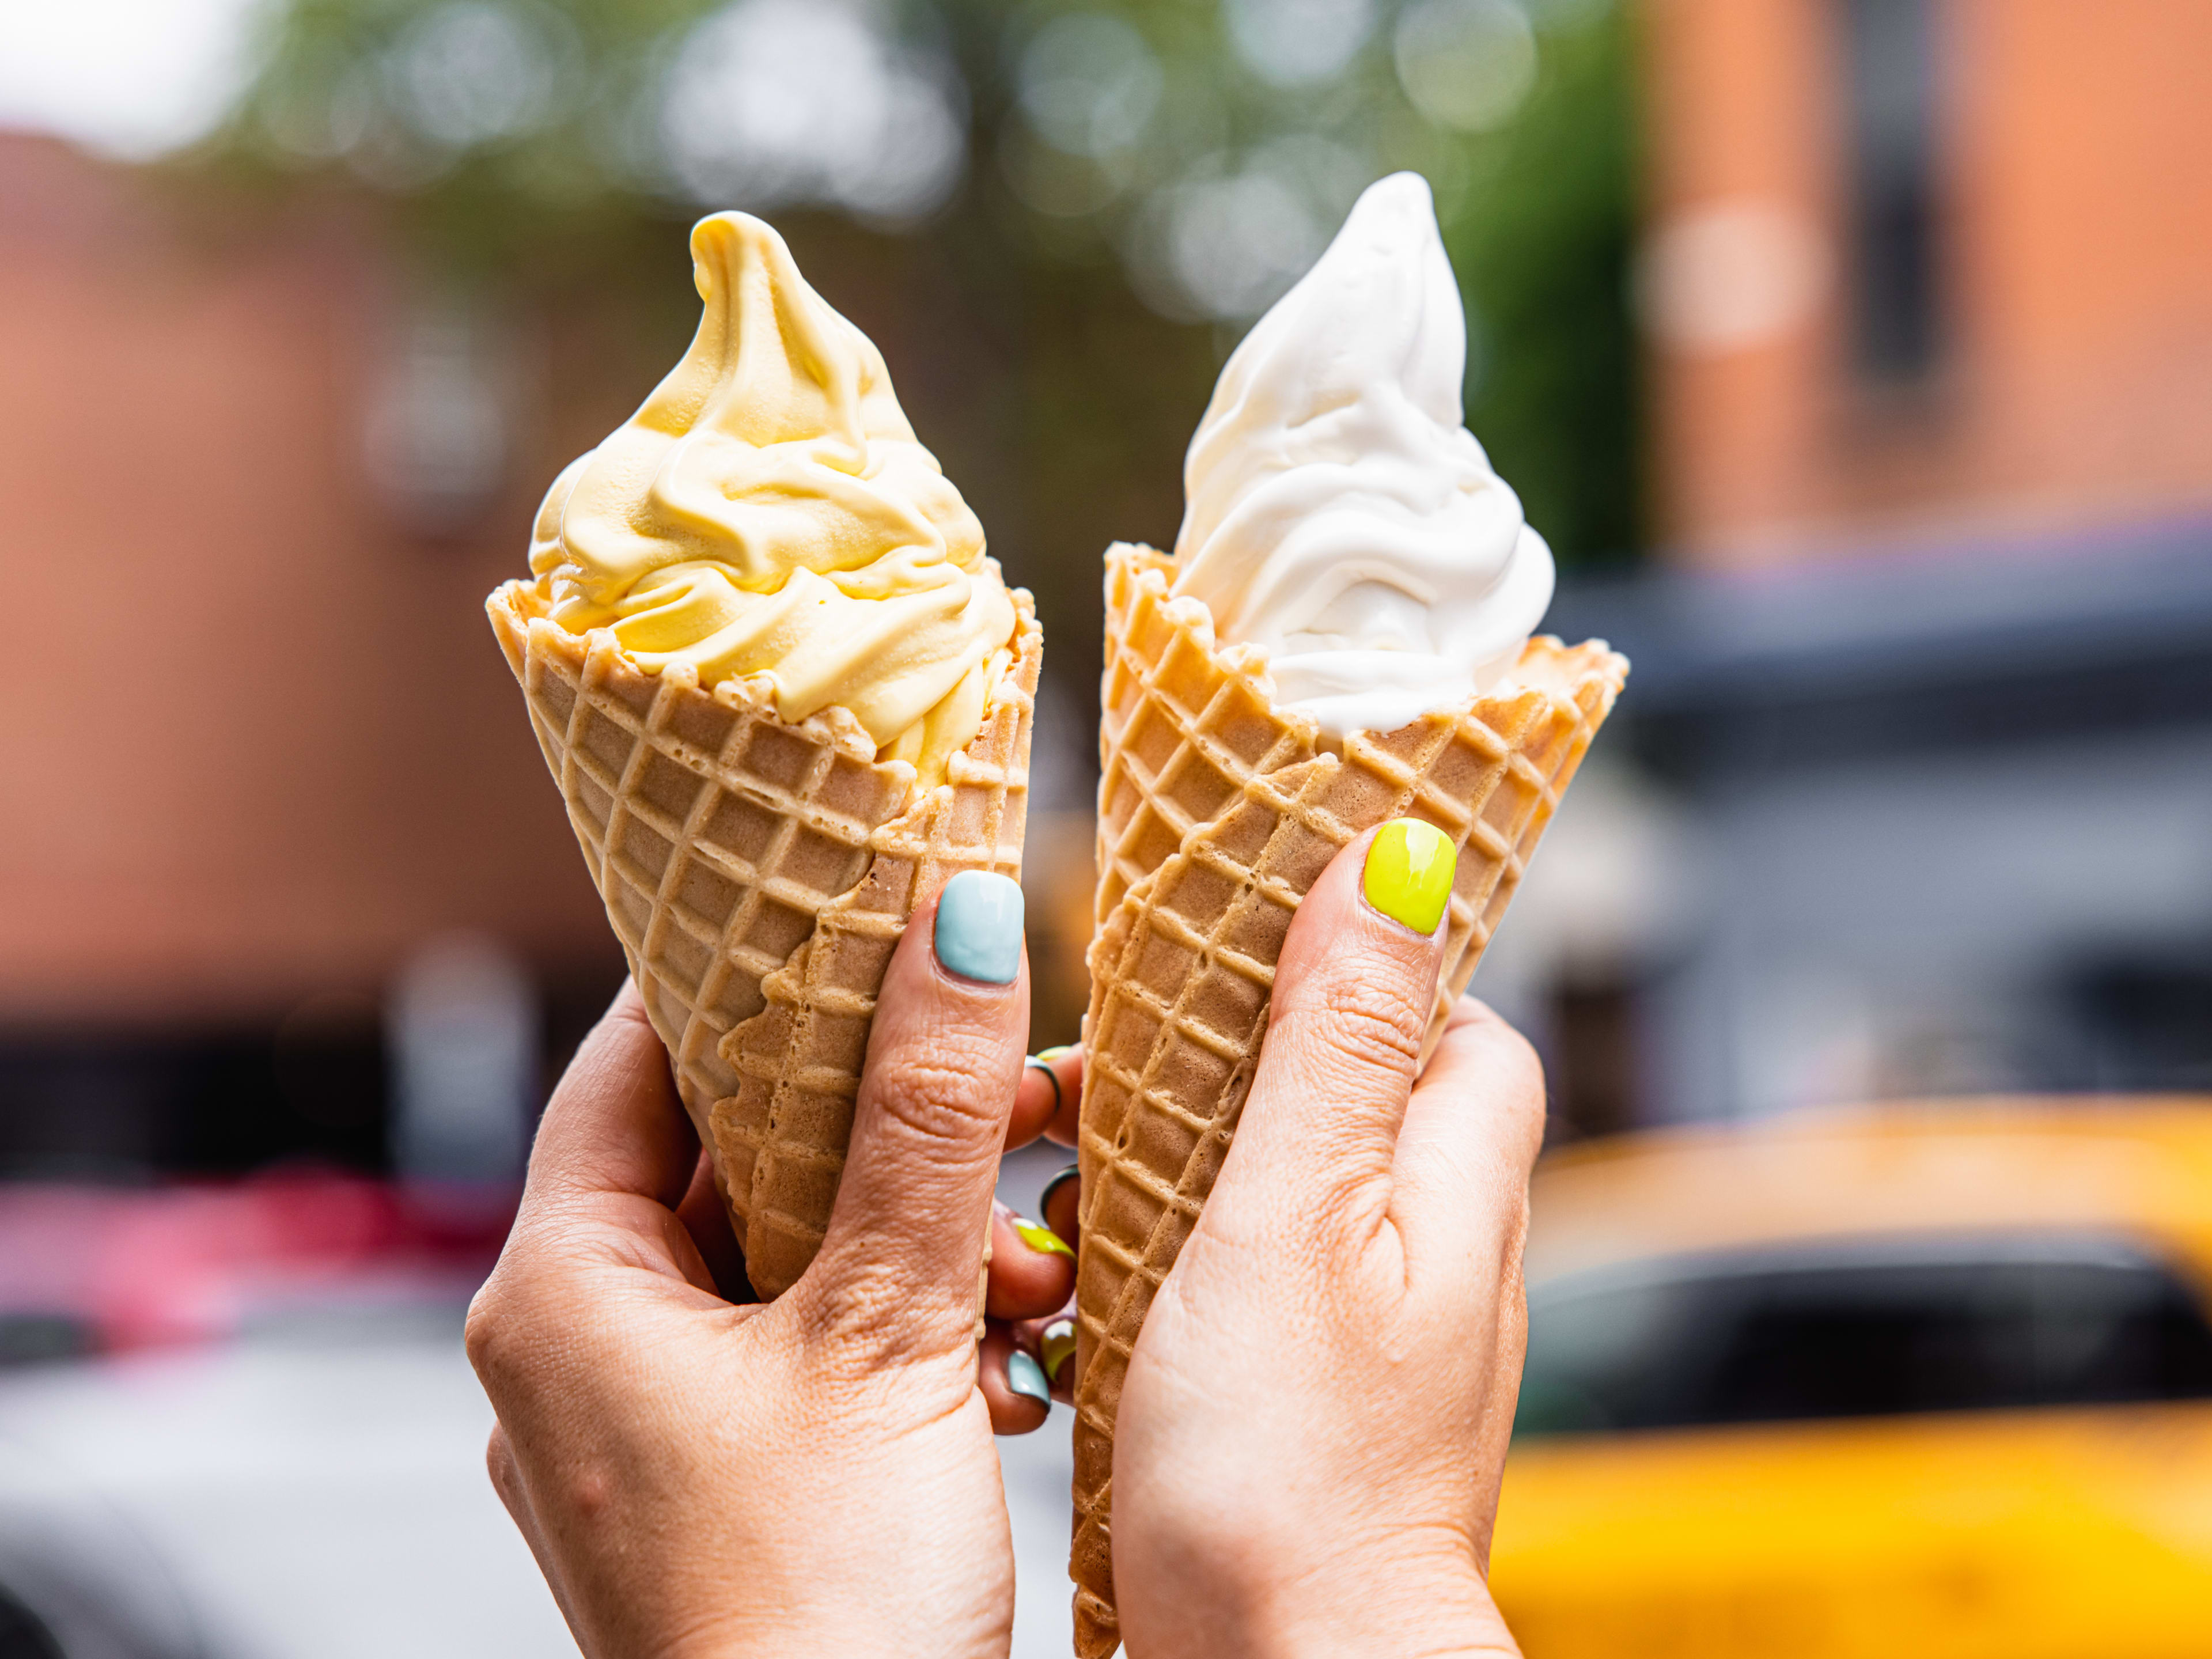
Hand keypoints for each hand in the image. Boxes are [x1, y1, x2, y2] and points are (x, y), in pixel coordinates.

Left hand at [466, 871, 1073, 1658]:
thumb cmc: (814, 1615)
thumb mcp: (884, 1330)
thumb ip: (926, 1122)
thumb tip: (959, 926)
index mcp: (560, 1289)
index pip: (633, 1056)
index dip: (746, 975)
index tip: (858, 917)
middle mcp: (581, 1350)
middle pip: (725, 1155)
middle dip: (878, 1122)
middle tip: (996, 1081)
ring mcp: (647, 1429)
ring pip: (784, 1255)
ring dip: (913, 1232)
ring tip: (1021, 1255)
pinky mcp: (720, 1487)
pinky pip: (806, 1348)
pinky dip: (901, 1324)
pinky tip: (1000, 1350)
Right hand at [1109, 826, 1546, 1657]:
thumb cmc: (1289, 1475)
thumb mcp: (1293, 1213)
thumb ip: (1334, 1038)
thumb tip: (1396, 862)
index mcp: (1454, 1188)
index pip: (1455, 1016)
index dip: (1359, 962)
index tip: (1241, 932)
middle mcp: (1434, 1257)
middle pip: (1349, 1092)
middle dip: (1224, 1060)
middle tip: (1106, 1074)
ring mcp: (1374, 1335)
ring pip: (1278, 1185)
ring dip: (1172, 1162)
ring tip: (1069, 1182)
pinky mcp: (1306, 1400)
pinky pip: (1239, 1275)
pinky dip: (1163, 1253)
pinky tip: (1090, 1279)